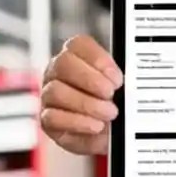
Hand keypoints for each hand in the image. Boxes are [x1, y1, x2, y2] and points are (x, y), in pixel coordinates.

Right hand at [39, 34, 122, 155]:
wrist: (106, 132)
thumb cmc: (111, 102)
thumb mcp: (119, 87)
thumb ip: (118, 79)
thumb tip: (128, 80)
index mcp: (75, 56)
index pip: (78, 44)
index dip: (98, 59)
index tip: (116, 77)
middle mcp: (57, 71)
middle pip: (63, 64)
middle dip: (90, 80)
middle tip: (111, 94)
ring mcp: (48, 95)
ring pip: (56, 91)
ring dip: (87, 104)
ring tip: (109, 113)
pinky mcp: (47, 120)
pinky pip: (53, 118)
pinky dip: (79, 122)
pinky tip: (96, 126)